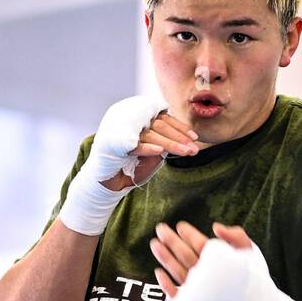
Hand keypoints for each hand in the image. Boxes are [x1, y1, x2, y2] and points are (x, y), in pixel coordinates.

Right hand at [59, 95, 200, 235]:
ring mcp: (119, 130)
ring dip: (170, 143)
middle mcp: (127, 119)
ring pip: (150, 133)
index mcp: (136, 118)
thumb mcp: (152, 151)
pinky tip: (161, 152)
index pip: (161, 117)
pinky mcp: (113, 144)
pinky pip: (134, 144)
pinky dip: (148, 148)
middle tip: (194, 148)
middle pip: (158, 124)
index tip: (194, 138)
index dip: (179, 126)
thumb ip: (164, 141)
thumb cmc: (130, 167)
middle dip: (179, 136)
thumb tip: (184, 138)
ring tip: (185, 152)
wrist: (107, 183)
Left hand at [151, 221, 301, 300]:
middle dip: (172, 241)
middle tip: (161, 229)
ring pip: (178, 272)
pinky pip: (176, 296)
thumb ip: (237, 237)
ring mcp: (200, 295)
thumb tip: (215, 226)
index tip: (180, 226)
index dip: (189, 234)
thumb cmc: (256, 282)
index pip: (201, 245)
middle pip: (186, 256)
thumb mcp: (252, 254)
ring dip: (165, 258)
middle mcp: (210, 278)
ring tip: (154, 244)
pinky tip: (158, 272)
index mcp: (223, 263)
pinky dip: (166, 285)